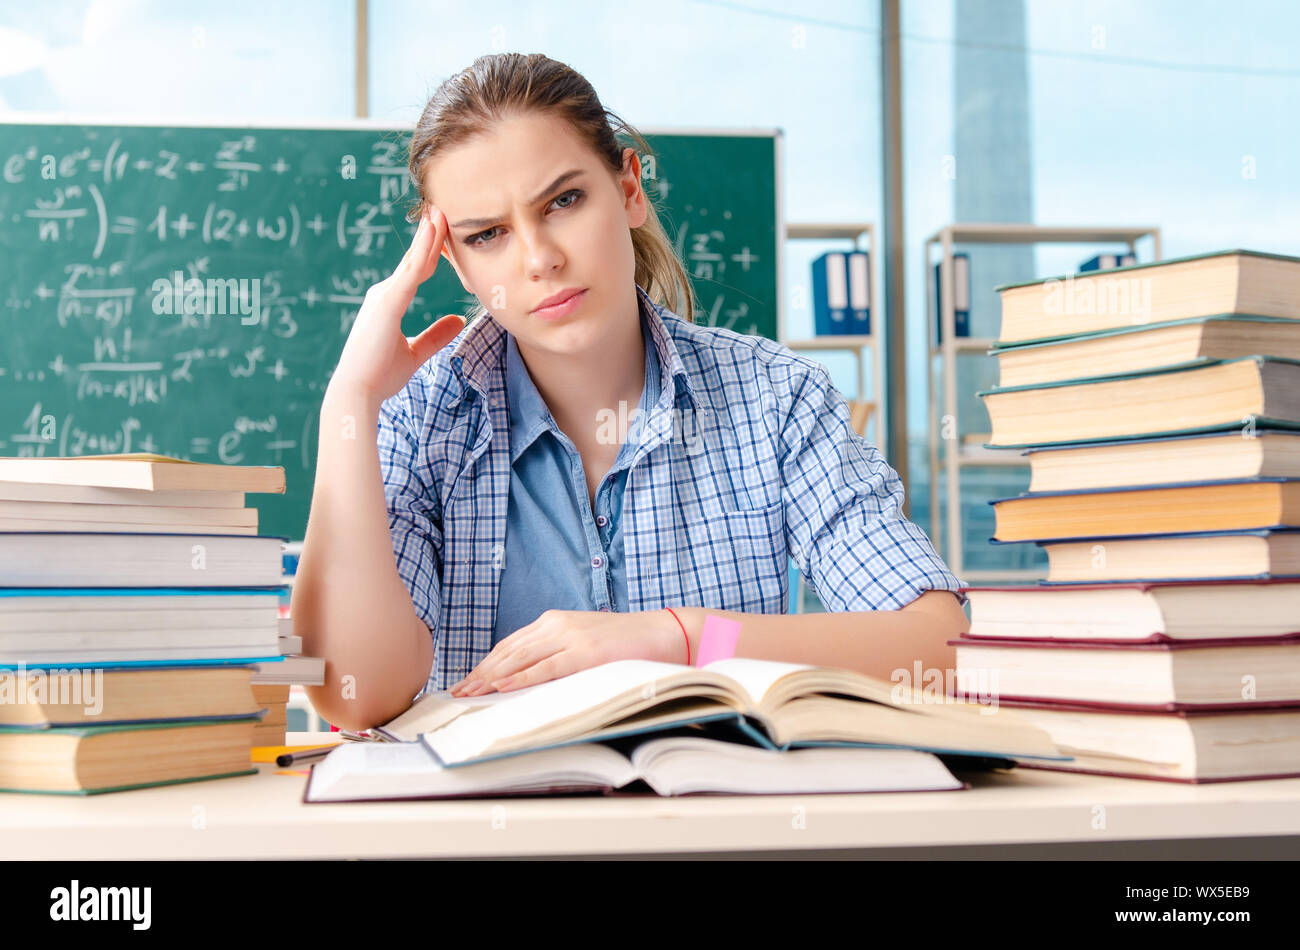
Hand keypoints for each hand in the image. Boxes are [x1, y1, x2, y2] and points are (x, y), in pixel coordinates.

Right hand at [329, 204, 465, 402]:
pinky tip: (434, 231)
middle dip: (429, 234)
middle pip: (415, 259)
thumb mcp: (415, 353)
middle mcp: (384, 293)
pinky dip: (424, 250)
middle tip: (442, 208)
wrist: (357, 391)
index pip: (417, 271)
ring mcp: (384, 295)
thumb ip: (436, 335)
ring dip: (428, 234)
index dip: (431, 250)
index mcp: (389, 303)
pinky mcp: (388, 302)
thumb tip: (458, 321)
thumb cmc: (379, 376)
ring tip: (441, 210)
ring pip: (413, 259)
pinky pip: (412, 272)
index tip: (443, 231)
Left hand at [448, 609, 690, 695]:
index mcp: (554, 621)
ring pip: (520, 658)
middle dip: (480, 673)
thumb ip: (557, 654)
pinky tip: (502, 687)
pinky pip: (546, 667)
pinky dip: (521, 677)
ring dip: (491, 678)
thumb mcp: (584, 643)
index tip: (466, 680)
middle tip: (457, 692)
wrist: (663, 632)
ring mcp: (570, 636)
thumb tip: (529, 678)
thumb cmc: (626, 642)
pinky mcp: (585, 651)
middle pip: (508, 651)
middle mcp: (556, 624)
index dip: (485, 663)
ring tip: (470, 693)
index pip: (509, 644)